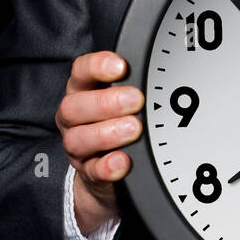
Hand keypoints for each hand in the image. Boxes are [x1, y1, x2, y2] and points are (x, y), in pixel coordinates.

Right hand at [55, 51, 143, 235]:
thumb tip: (166, 72)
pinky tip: (123, 161)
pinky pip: (93, 171)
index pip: (81, 71)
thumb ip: (133, 84)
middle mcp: (75, 118)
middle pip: (74, 107)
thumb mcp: (122, 97)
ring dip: (107, 133)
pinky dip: (108, 166)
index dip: (97, 66)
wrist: (108, 168)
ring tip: (134, 128)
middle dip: (106, 102)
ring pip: (78, 139)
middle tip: (136, 100)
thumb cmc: (118, 120)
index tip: (121, 67)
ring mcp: (79, 147)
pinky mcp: (89, 173)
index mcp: (83, 91)